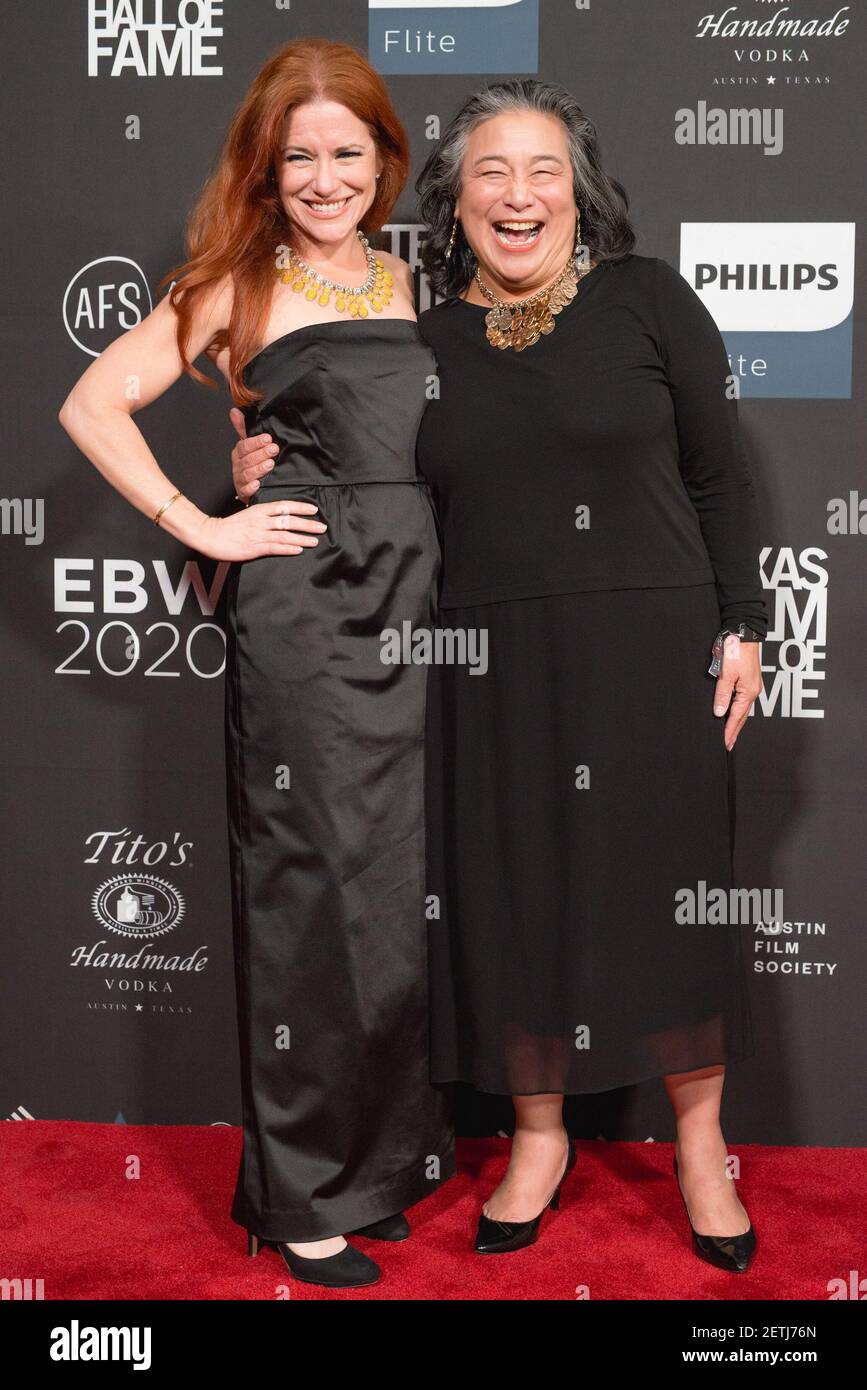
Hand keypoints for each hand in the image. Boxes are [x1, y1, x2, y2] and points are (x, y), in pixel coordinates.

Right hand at [194, 502, 325, 561]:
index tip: (314, 509)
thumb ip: (262, 515)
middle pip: (288, 520)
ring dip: (302, 537)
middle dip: (307, 523)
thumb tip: (279, 516)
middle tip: (322, 526)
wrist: (210, 535)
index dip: (300, 507)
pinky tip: (299, 549)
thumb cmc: (228, 526)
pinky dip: (288, 548)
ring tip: (315, 540)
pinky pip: (274, 547)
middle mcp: (260, 520)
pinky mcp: (254, 547)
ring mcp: (258, 534)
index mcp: (259, 510)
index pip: (283, 506)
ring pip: (284, 534)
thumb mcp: (247, 515)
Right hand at [230, 406, 276, 503]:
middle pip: (247, 459)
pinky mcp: (244, 493)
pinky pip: (245, 491)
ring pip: (247, 474)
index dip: (256, 442)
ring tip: (270, 464)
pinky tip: (258, 484)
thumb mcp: (250, 445)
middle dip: (261, 454)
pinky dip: (251, 488)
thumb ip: (243, 429)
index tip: (268, 438)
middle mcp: (238, 466)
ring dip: (259, 469)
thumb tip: (235, 411)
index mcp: (239, 453)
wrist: (253, 486)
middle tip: (274, 449)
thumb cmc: (253, 463)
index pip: (244, 446)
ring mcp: (240, 480)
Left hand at [712, 637, 762, 750]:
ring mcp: (753, 686)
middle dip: (735, 731)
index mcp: (748, 692)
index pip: (736, 717)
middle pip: (742, 716)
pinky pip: (744, 700)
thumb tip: (719, 713)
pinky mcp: (750, 680)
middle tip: (728, 744)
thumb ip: (722, 695)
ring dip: (737, 722)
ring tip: (730, 733)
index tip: (725, 743)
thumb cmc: (736, 652)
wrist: (744, 634)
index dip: (729, 731)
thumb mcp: (726, 675)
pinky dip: (738, 710)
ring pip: (743, 709)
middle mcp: (753, 691)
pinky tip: (734, 713)